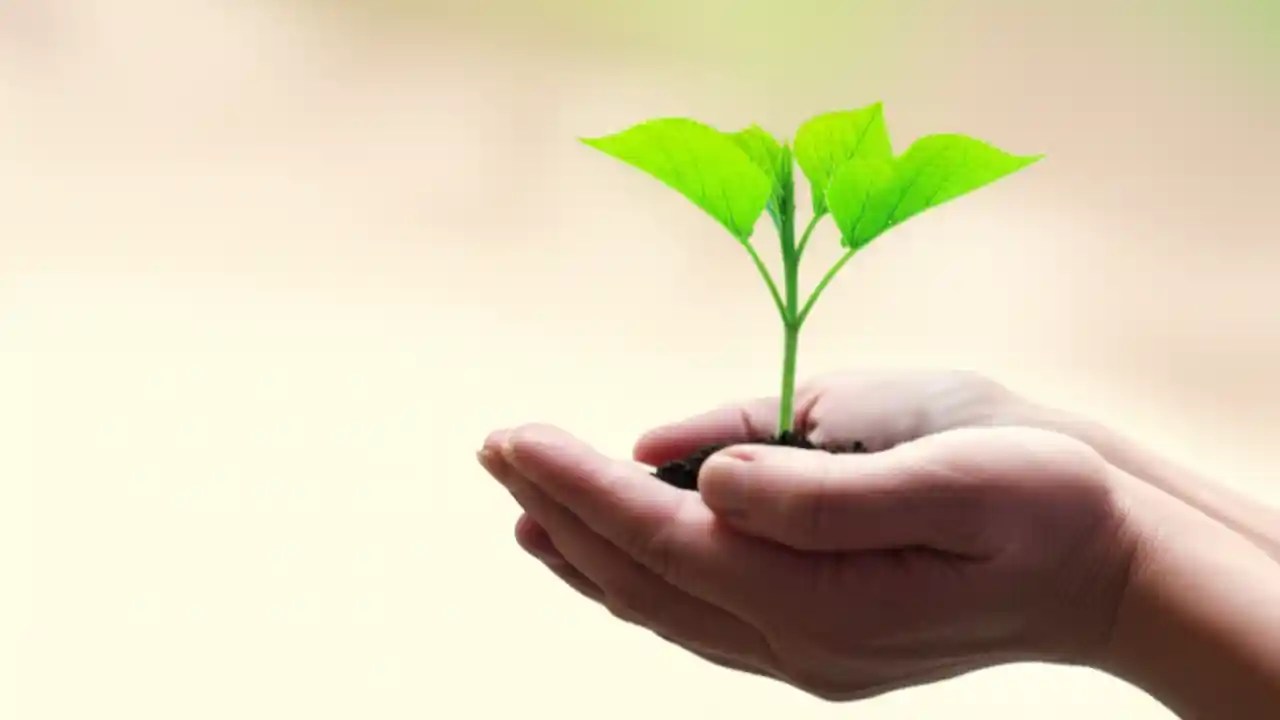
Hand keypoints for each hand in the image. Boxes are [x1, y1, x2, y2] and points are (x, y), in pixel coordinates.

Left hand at [477, 420, 1139, 700]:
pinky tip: (613, 560)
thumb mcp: (947, 468)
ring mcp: (806, 651)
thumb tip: (700, 470)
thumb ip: (818, 484)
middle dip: (562, 510)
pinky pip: (701, 615)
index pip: (662, 534)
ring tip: (526, 508)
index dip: (578, 484)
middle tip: (497, 450)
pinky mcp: (821, 641)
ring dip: (588, 552)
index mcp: (822, 594)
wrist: (1113, 566)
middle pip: (645, 575)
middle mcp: (798, 640)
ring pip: (664, 605)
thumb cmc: (1046, 498)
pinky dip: (642, 581)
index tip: (511, 437)